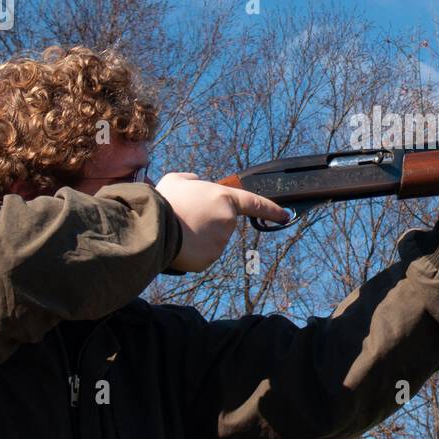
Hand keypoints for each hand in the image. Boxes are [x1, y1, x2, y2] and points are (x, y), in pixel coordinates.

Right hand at [155, 172, 288, 271]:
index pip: (254, 203)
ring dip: (196, 237)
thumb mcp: (175, 180)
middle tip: (183, 218)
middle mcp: (227, 221)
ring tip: (177, 229)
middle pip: (220, 224)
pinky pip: (201, 256)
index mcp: (223, 198)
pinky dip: (191, 252)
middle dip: (205, 223)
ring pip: (209, 241)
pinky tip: (178, 244)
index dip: (270, 209)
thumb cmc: (165, 201)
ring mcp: (220, 242)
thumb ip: (189, 180)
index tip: (284, 215)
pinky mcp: (209, 259)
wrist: (154, 226)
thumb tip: (195, 180)